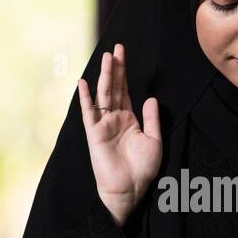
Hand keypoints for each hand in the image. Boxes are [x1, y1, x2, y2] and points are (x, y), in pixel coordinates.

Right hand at [77, 42, 161, 226]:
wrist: (129, 190)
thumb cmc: (142, 170)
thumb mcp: (154, 141)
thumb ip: (152, 119)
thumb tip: (152, 97)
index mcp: (129, 119)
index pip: (125, 91)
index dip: (124, 73)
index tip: (123, 54)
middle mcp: (115, 119)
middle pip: (114, 87)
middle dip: (115, 67)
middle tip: (117, 47)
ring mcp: (103, 125)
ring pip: (104, 95)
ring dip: (105, 76)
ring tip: (107, 57)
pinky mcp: (94, 133)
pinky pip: (89, 112)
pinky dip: (86, 97)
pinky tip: (83, 82)